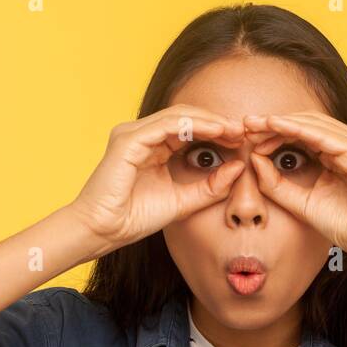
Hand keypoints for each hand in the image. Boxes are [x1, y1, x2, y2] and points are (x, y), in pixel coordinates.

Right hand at [68, 105, 247, 253]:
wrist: (103, 231)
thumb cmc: (134, 218)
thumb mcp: (183, 202)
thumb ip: (210, 187)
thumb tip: (238, 168)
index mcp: (151, 147)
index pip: (189, 129)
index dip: (217, 132)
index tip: (241, 141)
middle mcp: (141, 135)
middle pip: (186, 117)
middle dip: (216, 122)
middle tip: (243, 130)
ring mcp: (132, 134)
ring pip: (179, 116)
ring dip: (209, 121)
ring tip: (233, 129)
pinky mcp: (128, 139)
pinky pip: (167, 125)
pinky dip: (194, 125)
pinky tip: (215, 131)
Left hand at [242, 112, 346, 268]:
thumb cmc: (346, 226)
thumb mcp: (301, 203)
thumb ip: (277, 184)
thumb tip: (254, 159)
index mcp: (339, 154)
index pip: (303, 134)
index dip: (274, 132)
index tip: (247, 135)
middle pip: (306, 124)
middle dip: (274, 123)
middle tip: (245, 123)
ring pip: (313, 124)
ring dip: (282, 123)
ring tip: (255, 124)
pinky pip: (324, 135)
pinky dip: (298, 129)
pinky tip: (276, 127)